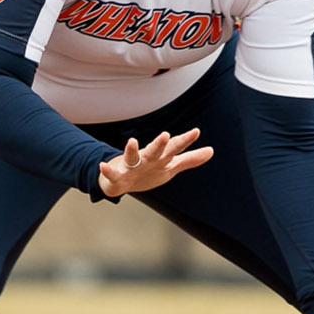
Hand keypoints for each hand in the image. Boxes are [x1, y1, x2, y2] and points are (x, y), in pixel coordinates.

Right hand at [96, 130, 212, 196]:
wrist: (120, 182)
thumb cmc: (148, 171)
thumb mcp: (171, 166)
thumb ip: (190, 159)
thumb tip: (211, 151)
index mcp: (161, 158)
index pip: (174, 148)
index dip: (184, 141)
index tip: (196, 132)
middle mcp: (147, 159)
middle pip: (155, 151)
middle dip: (160, 144)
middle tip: (165, 135)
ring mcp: (132, 166)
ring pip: (133, 158)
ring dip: (132, 150)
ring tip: (132, 141)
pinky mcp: (118, 176)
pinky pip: (112, 174)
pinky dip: (107, 170)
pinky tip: (102, 166)